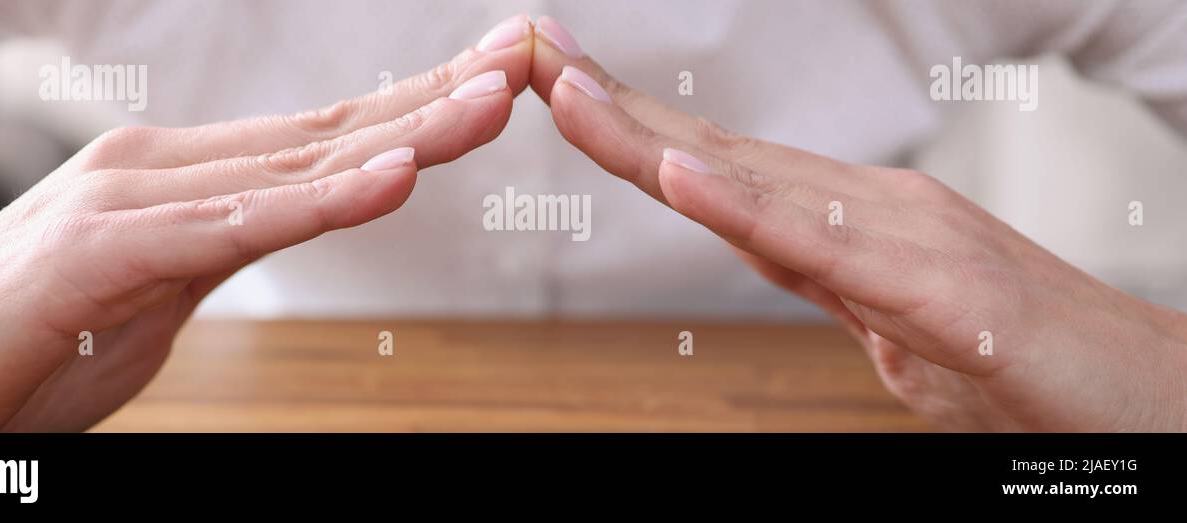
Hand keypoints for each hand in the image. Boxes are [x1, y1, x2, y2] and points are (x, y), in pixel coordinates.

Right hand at [0, 15, 533, 431]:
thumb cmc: (21, 345)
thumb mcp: (151, 294)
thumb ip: (218, 251)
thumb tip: (277, 224)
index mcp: (183, 176)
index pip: (324, 137)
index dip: (417, 104)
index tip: (497, 77)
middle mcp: (164, 167)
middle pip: (328, 132)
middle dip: (437, 94)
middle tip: (528, 54)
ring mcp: (133, 200)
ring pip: (297, 166)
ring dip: (406, 132)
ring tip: (494, 97)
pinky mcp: (103, 254)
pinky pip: (235, 229)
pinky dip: (320, 204)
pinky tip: (392, 177)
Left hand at [528, 17, 1186, 430]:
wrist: (1143, 398)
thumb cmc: (1018, 361)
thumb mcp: (890, 321)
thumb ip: (827, 277)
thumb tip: (770, 249)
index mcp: (844, 218)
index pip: (712, 163)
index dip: (625, 123)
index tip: (551, 81)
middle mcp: (864, 207)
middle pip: (711, 151)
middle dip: (609, 104)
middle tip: (522, 49)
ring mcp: (902, 239)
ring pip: (753, 181)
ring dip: (649, 136)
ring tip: (564, 90)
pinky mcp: (943, 294)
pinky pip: (828, 248)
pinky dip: (750, 208)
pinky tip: (682, 174)